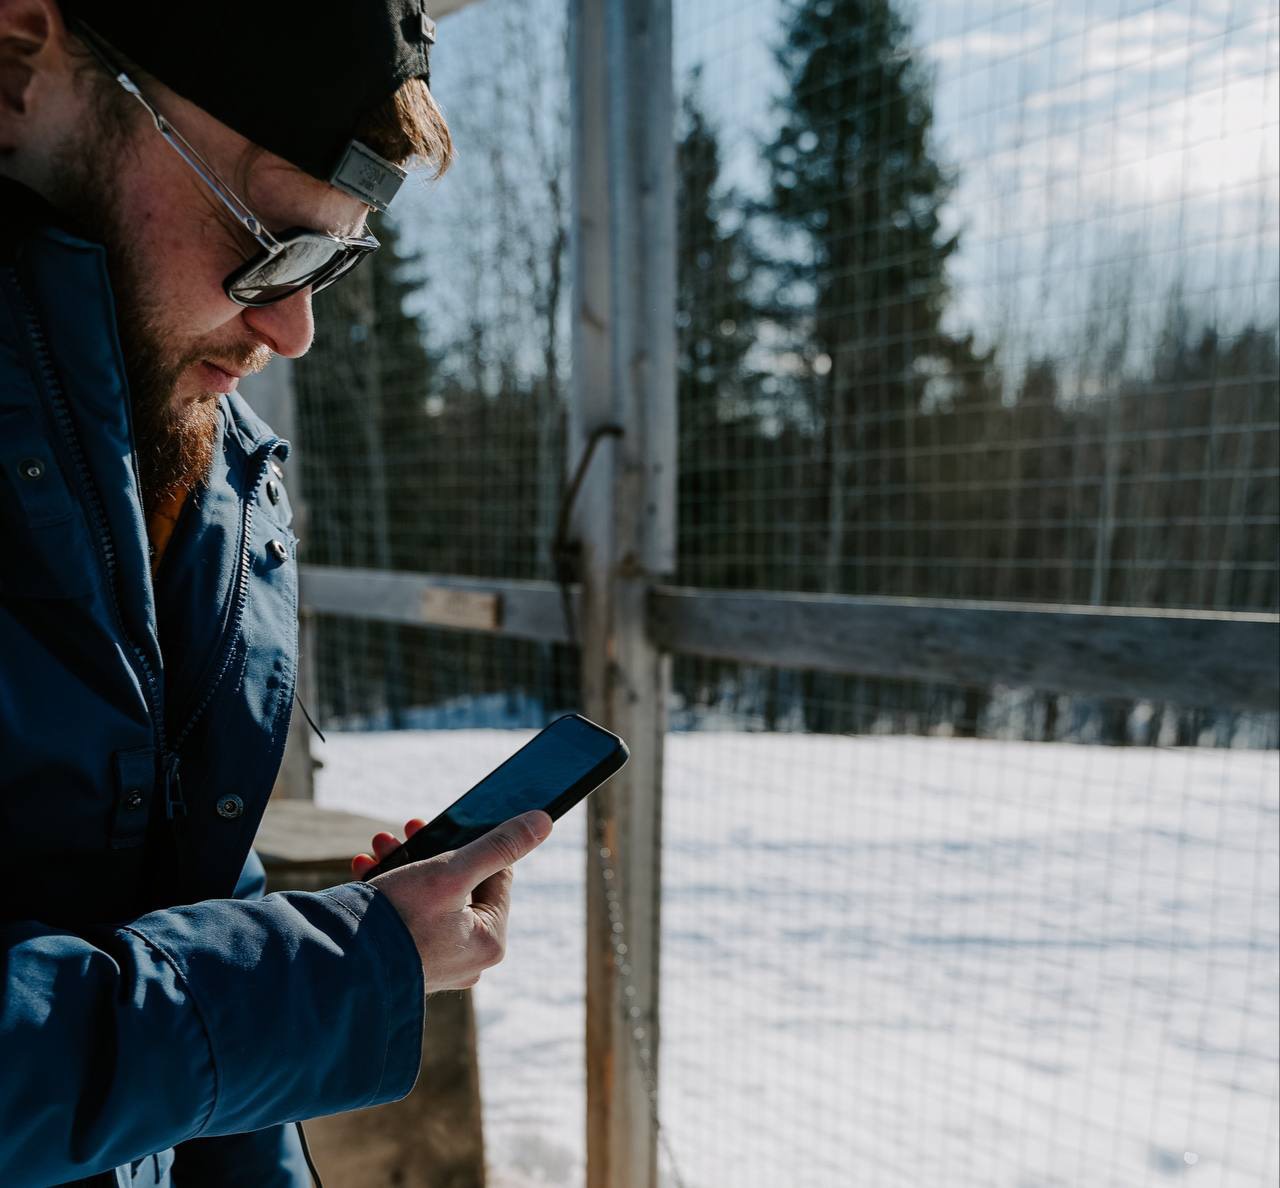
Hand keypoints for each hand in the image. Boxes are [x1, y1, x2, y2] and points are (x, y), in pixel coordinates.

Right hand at [358, 810, 552, 993]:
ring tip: (378, 847)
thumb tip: (542, 822)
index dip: (469, 844)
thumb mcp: (451, 873)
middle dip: (427, 852)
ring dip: (404, 865)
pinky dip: (390, 892)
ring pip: (429, 898)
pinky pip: (407, 920)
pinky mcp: (407, 965)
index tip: (436, 825)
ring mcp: (437, 965)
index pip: (496, 876)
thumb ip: (497, 846)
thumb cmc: (398, 922)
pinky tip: (365, 870)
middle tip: (402, 831)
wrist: (335, 969)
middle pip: (459, 885)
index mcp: (490, 941)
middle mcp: (468, 959)